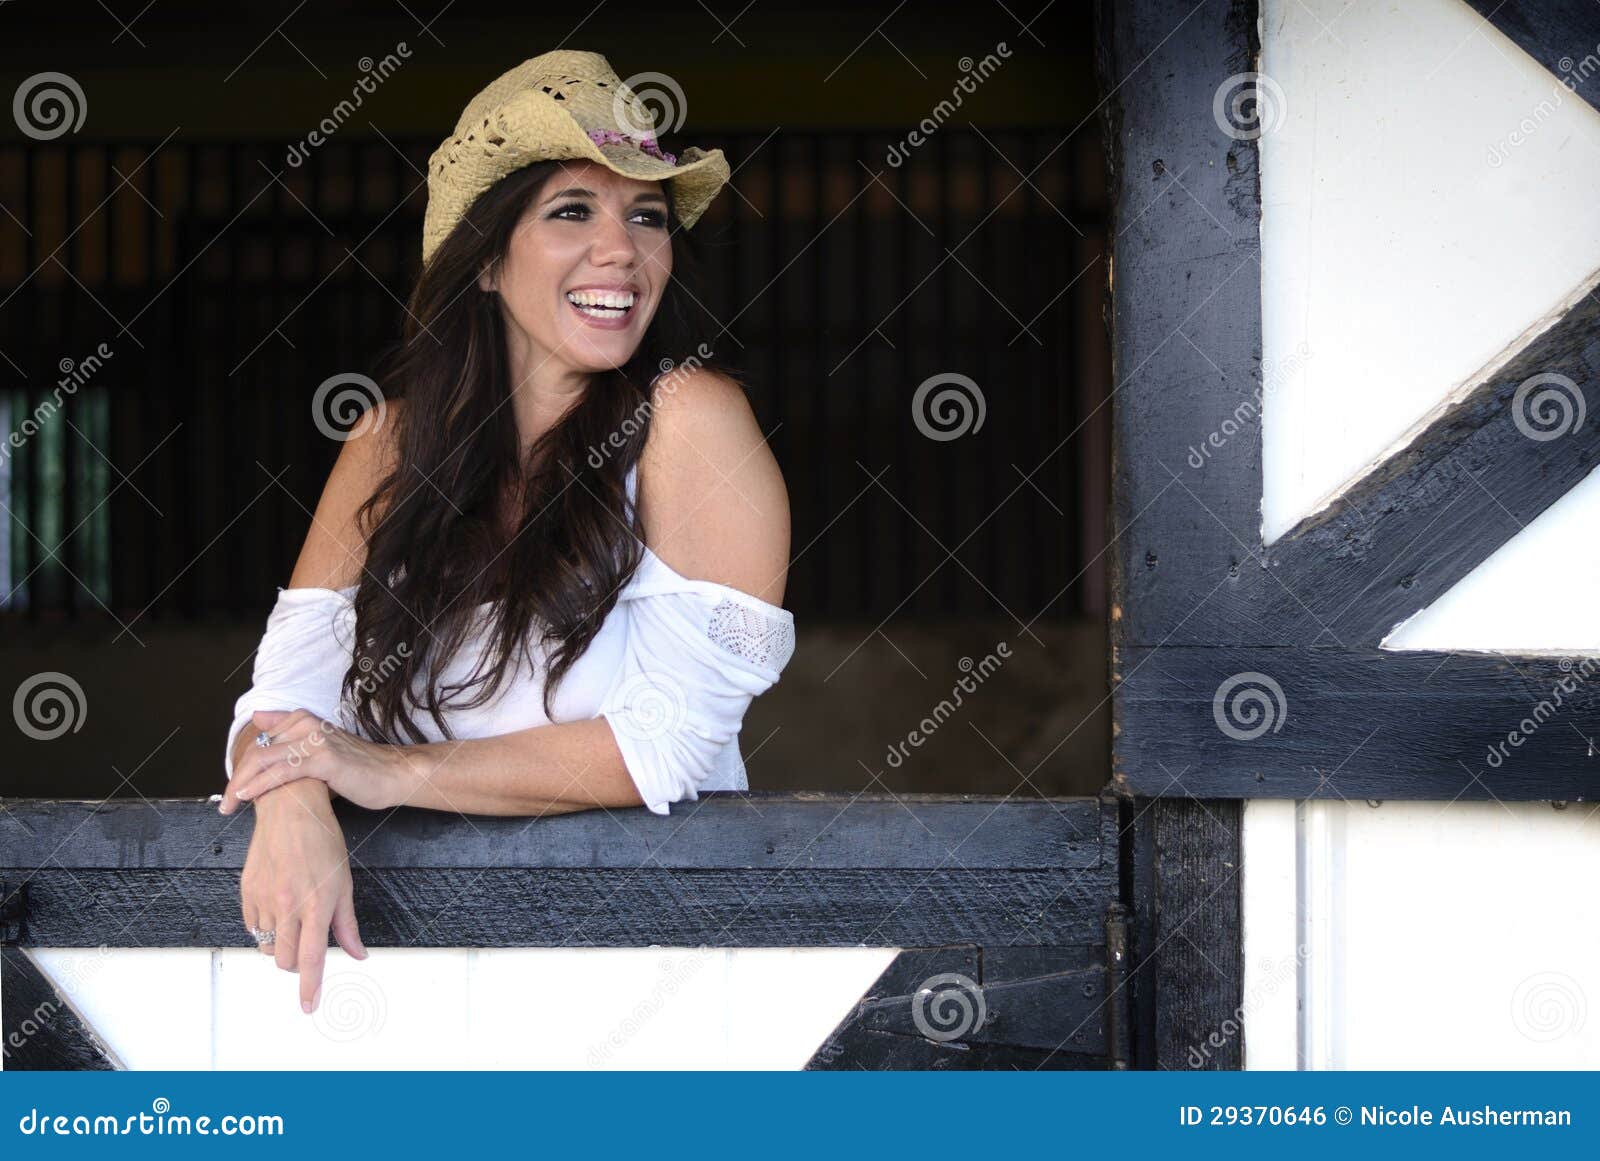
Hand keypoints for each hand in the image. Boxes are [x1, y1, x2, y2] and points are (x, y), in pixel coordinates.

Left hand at [221, 708, 413, 812]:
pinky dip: (260, 784)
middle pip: (256, 750)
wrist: (392, 774)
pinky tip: (247, 796)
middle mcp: (306, 724)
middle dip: (236, 778)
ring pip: (263, 759)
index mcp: (303, 720)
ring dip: (240, 784)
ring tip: (229, 804)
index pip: (259, 741)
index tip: (233, 790)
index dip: (241, 766)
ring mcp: (314, 740)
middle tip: (224, 803)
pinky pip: (282, 771)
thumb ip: (291, 743)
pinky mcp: (323, 759)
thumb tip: (260, 724)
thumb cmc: (357, 769)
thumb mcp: (320, 751)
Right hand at [239, 781, 367, 1013]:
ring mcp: (264, 899)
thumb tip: (358, 953)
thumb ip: (346, 923)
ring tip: (294, 921)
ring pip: (267, 946)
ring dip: (282, 945)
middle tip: (309, 945)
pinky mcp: (247, 892)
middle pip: (286, 960)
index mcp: (316, 903)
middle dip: (298, 963)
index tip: (308, 1006)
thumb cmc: (322, 840)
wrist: (290, 809)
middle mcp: (287, 905)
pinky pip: (253, 927)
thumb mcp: (344, 882)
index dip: (310, 987)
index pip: (312, 958)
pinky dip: (265, 929)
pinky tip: (278, 910)